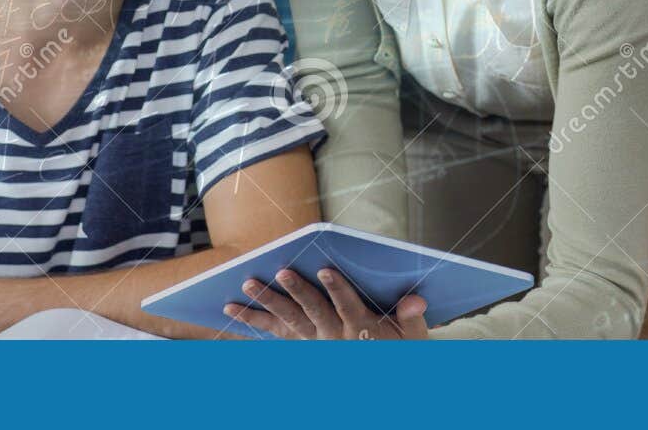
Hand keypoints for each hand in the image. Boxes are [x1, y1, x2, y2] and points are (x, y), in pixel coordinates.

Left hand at [223, 268, 428, 339]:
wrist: (378, 378)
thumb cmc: (396, 348)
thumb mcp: (412, 338)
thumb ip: (412, 318)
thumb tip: (416, 301)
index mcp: (361, 329)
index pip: (349, 307)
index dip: (338, 290)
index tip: (326, 270)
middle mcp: (334, 337)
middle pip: (313, 312)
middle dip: (297, 291)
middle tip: (282, 271)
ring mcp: (314, 341)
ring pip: (289, 320)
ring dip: (267, 302)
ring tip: (247, 283)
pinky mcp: (300, 342)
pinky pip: (273, 332)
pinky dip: (252, 320)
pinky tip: (231, 307)